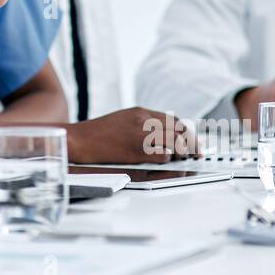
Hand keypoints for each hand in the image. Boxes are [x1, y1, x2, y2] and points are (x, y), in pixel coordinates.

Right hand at [67, 107, 198, 163]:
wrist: (79, 139)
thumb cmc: (97, 134)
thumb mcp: (122, 120)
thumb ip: (142, 124)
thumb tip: (164, 136)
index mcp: (141, 112)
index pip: (174, 120)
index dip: (186, 133)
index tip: (191, 143)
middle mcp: (144, 120)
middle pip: (179, 130)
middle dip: (190, 143)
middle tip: (196, 154)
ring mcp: (141, 134)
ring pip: (175, 142)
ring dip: (182, 152)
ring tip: (182, 159)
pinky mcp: (136, 149)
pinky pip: (163, 154)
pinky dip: (168, 159)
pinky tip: (166, 162)